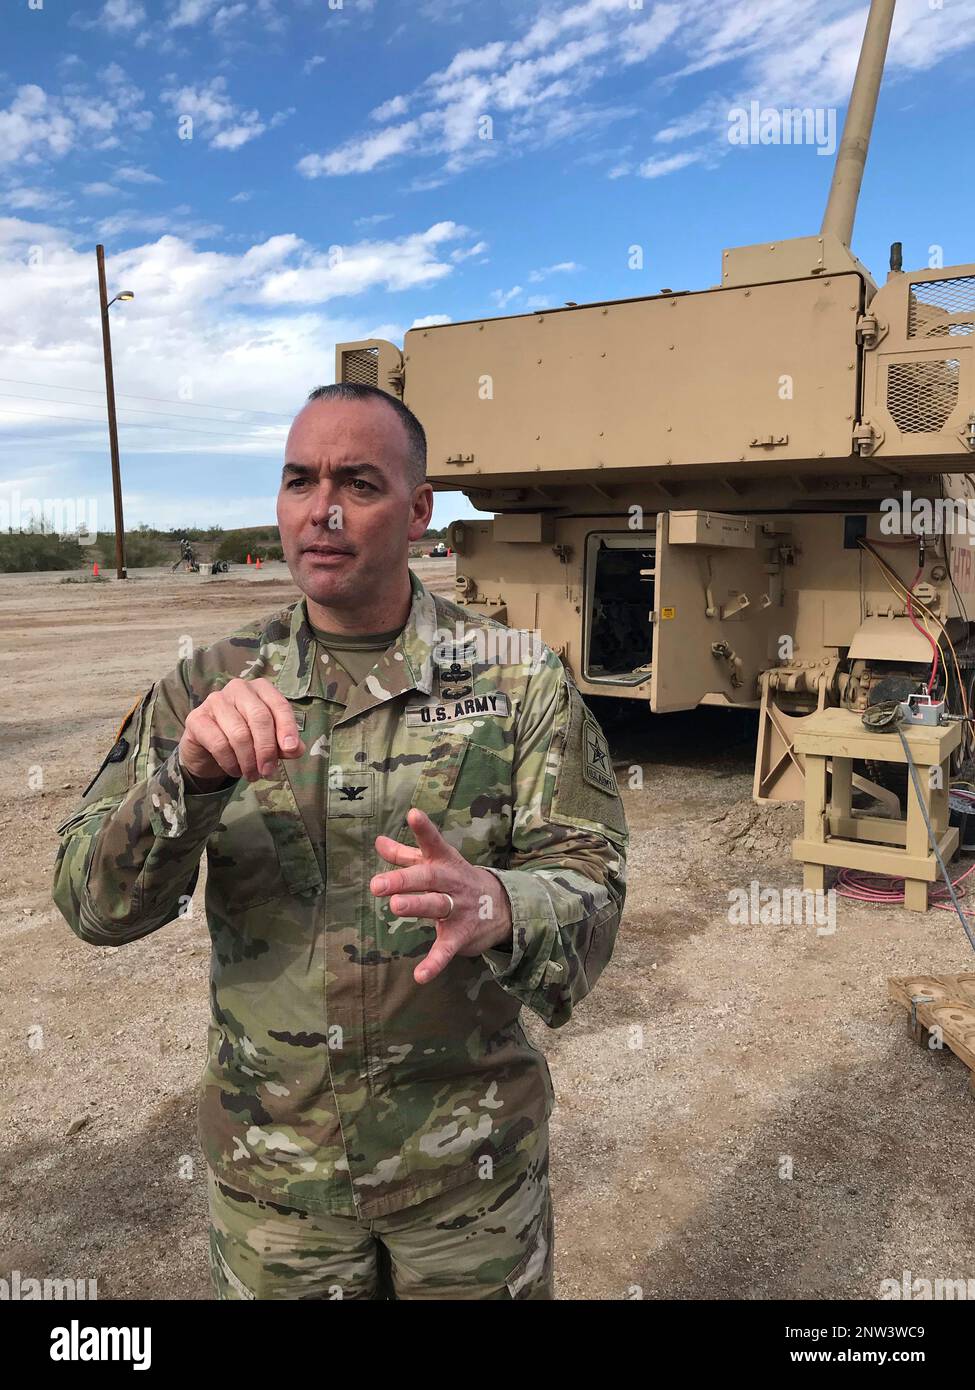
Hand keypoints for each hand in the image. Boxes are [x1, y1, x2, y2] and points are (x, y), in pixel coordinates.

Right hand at [178, 677, 305, 784]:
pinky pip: (219, 743)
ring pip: (240, 733)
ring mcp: (215, 701)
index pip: (279, 705)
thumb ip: (284, 744)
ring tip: (252, 775)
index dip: (287, 728)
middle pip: (259, 718)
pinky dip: (230, 762)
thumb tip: (296, 749)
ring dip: (248, 760)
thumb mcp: (268, 741)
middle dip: (266, 749)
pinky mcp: (197, 718)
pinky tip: (234, 770)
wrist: (206, 749)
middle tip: (268, 771)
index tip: (290, 750)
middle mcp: (238, 688)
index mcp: (260, 689)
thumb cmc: (244, 738)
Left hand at [370, 807, 512, 983]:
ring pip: (437, 905)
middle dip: (404, 880)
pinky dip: (434, 962)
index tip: (413, 814)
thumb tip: (377, 841)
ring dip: (418, 906)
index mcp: (444, 862)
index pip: (433, 843)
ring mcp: (460, 908)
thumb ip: (405, 855)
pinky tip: (420, 975)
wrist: (504, 908)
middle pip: (429, 878)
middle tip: (377, 885)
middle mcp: (453, 882)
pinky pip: (447, 949)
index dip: (424, 829)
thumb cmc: (456, 881)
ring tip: (396, 907)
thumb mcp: (435, 865)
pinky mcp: (463, 935)